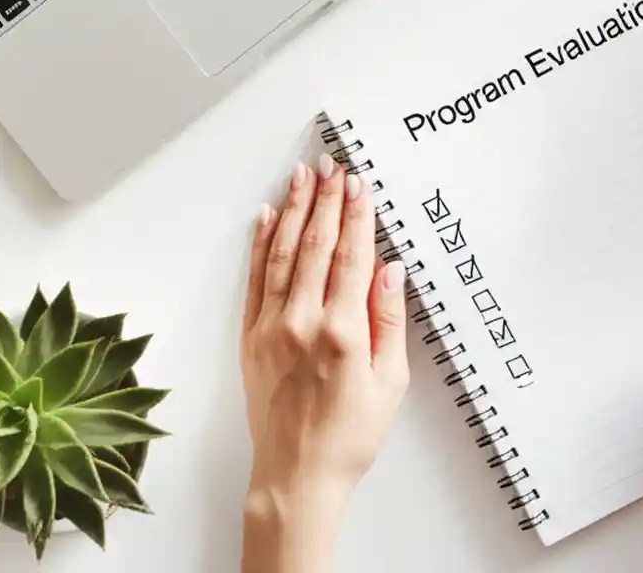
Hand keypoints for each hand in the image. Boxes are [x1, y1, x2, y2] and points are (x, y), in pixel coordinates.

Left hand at [239, 156, 408, 572]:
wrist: (297, 476)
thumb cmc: (350, 436)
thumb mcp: (391, 382)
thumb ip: (390, 320)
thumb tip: (392, 269)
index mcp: (343, 331)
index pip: (351, 256)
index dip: (356, 215)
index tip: (359, 183)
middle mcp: (302, 322)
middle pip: (315, 245)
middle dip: (325, 200)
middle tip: (330, 166)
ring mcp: (271, 328)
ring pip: (281, 254)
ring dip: (292, 210)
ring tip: (300, 177)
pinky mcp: (250, 339)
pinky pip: (255, 280)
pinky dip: (259, 245)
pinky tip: (265, 219)